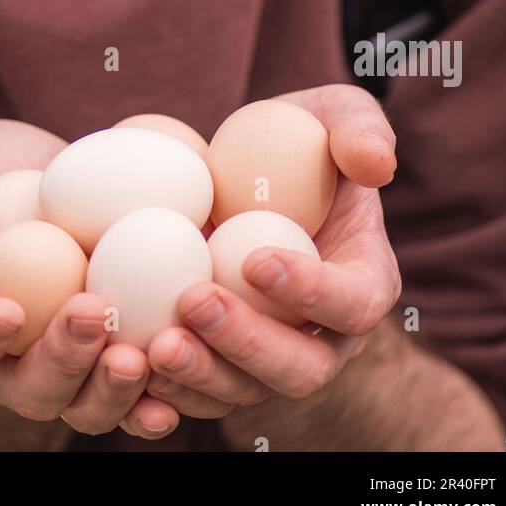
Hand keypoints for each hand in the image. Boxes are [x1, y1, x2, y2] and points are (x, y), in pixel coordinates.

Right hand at [0, 119, 177, 439]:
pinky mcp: (120, 351)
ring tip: (140, 352)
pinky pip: (143, 390)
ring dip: (114, 388)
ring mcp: (70, 364)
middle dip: (63, 362)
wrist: (45, 171)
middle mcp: (12, 361)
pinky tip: (191, 363)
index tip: (6, 310)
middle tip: (93, 313)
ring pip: (88, 405)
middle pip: (31, 390)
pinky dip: (166, 388)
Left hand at [141, 84, 401, 420]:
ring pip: (246, 390)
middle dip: (247, 343)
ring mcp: (273, 357)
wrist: (243, 167)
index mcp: (364, 281)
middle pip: (302, 368)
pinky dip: (167, 386)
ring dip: (202, 373)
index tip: (255, 259)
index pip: (353, 303)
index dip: (311, 292)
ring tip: (154, 342)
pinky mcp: (223, 364)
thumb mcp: (335, 113)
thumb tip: (375, 164)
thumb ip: (360, 128)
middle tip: (193, 299)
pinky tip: (130, 357)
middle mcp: (325, 335)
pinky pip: (200, 392)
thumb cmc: (298, 136)